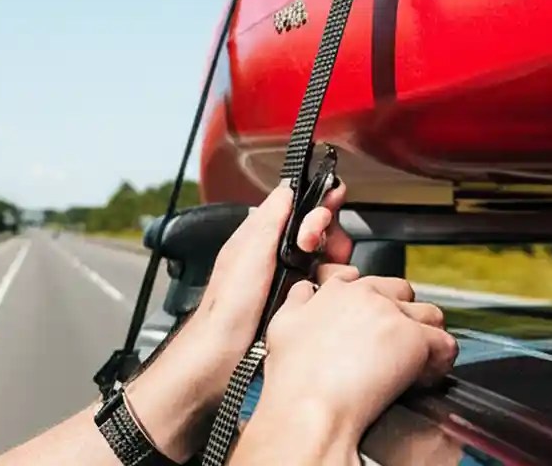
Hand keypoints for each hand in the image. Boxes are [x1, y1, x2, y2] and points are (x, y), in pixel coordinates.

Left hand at [123, 181, 352, 460]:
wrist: (218, 363)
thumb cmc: (225, 313)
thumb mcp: (249, 256)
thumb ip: (269, 220)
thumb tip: (287, 188)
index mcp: (258, 238)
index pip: (296, 208)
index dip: (317, 204)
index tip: (332, 204)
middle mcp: (272, 257)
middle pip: (315, 232)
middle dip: (328, 234)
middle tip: (324, 249)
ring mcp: (284, 282)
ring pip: (322, 259)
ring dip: (332, 261)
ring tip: (326, 274)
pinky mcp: (294, 306)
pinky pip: (321, 286)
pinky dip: (329, 286)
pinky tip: (326, 293)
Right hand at [232, 273, 457, 464]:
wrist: (310, 406)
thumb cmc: (293, 378)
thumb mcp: (281, 327)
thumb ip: (297, 302)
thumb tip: (304, 291)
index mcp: (336, 292)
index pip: (367, 282)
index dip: (375, 304)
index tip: (375, 324)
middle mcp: (366, 296)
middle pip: (402, 293)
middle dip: (404, 316)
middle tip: (396, 347)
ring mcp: (392, 314)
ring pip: (430, 315)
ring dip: (427, 337)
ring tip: (417, 363)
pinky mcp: (414, 338)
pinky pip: (445, 344)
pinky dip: (440, 362)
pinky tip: (425, 377)